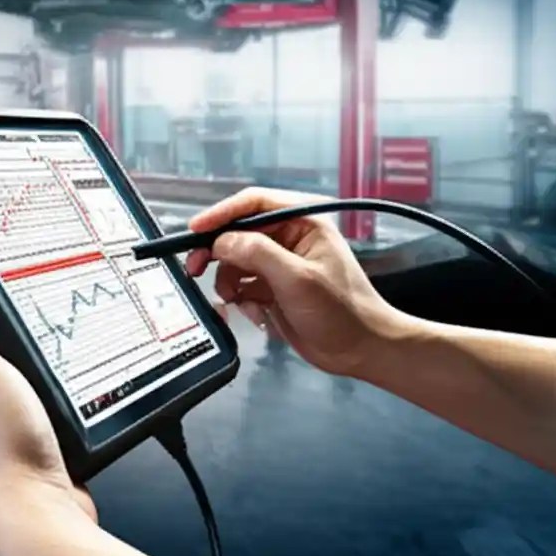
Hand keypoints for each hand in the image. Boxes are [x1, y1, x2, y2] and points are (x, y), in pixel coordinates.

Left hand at [0, 273, 146, 555]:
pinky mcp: (46, 445)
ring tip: (60, 337)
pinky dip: (63, 393)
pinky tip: (78, 383)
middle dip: (11, 333)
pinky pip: (53, 408)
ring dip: (41, 363)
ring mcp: (14, 426)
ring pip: (26, 381)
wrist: (41, 511)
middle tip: (30, 303)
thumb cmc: (2, 449)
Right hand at [185, 188, 409, 377]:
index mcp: (303, 223)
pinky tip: (256, 313)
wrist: (361, 351)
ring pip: (235, 261)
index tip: (195, 229)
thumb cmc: (340, 311)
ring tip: (235, 301)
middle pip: (239, 233)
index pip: (254, 204)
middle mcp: (289, 238)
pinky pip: (242, 285)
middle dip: (217, 252)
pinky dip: (241, 299)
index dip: (221, 213)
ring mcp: (280, 264)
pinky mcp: (274, 288)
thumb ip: (257, 253)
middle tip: (194, 268)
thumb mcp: (297, 278)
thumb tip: (220, 241)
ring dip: (229, 281)